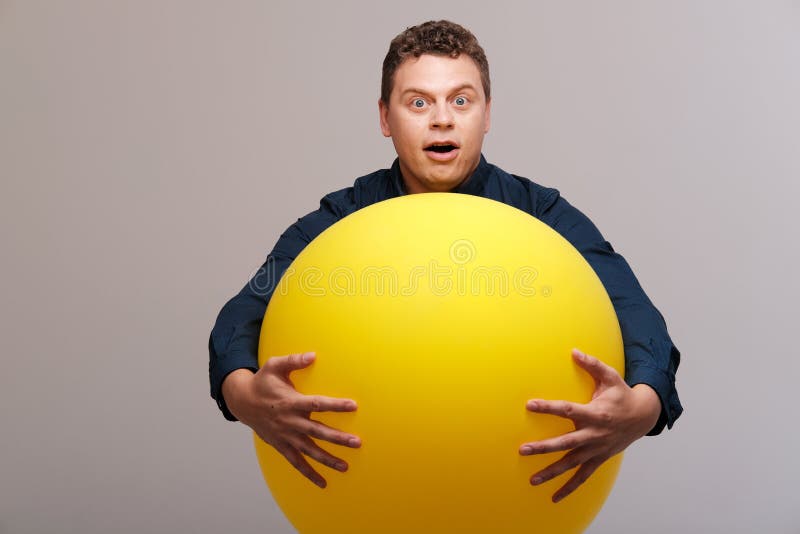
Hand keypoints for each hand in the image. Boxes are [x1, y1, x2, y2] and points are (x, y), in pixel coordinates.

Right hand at [222, 352, 360, 487]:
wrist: (241, 401)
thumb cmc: (262, 381)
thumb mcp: (274, 366)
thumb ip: (294, 361)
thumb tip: (313, 355)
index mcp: (291, 402)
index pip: (317, 404)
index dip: (335, 405)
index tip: (353, 405)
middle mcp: (290, 421)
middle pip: (317, 431)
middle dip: (338, 438)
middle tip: (357, 442)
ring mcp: (285, 436)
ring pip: (309, 451)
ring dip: (327, 459)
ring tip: (345, 466)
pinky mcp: (281, 446)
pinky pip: (296, 463)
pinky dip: (309, 474)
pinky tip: (323, 483)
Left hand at [519, 348, 660, 502]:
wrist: (643, 416)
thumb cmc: (622, 395)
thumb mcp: (610, 377)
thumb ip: (592, 365)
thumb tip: (574, 351)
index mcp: (594, 413)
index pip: (567, 410)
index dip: (548, 407)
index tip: (529, 405)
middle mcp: (594, 434)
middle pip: (565, 443)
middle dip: (544, 448)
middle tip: (523, 450)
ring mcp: (596, 450)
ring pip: (572, 464)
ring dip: (552, 473)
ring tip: (533, 480)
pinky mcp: (599, 459)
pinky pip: (583, 477)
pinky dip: (570, 488)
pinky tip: (554, 498)